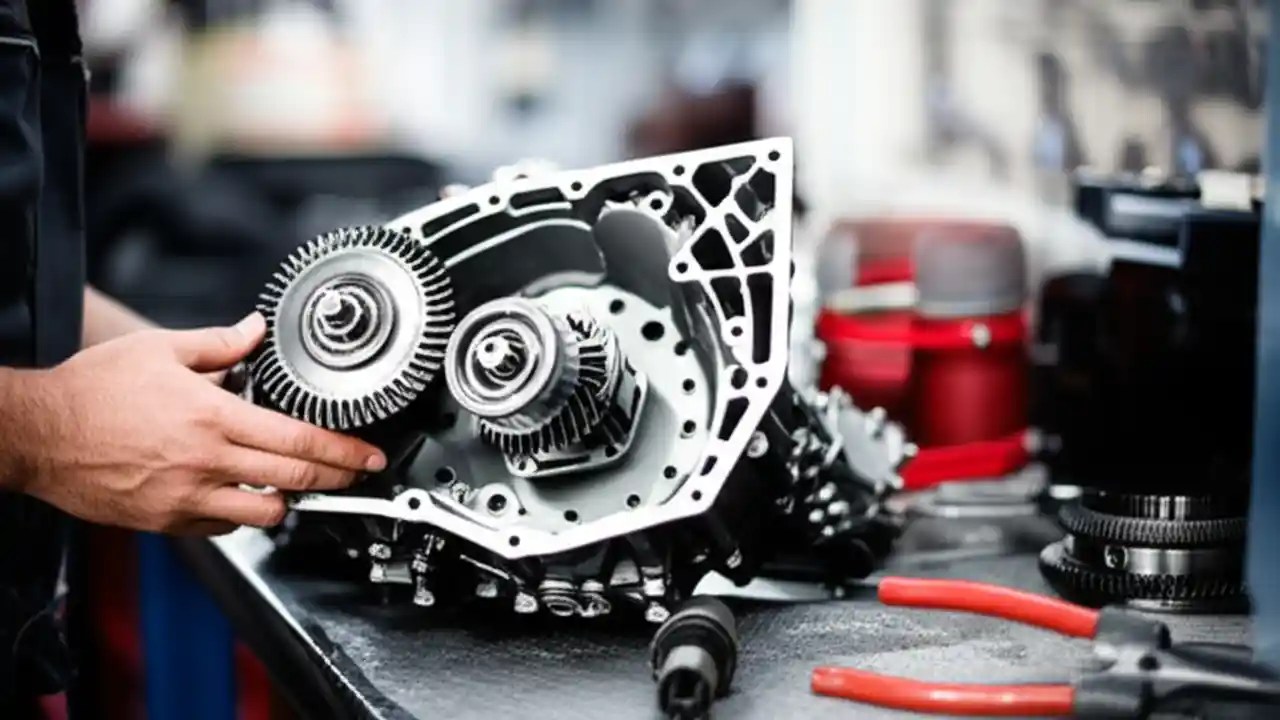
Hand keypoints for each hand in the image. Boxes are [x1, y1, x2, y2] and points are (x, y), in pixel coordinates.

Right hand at [14, 313, 385, 534]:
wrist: (38, 434)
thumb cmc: (93, 390)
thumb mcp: (160, 350)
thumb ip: (219, 343)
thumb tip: (256, 329)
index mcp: (213, 416)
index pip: (298, 439)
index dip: (343, 450)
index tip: (367, 455)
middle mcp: (205, 461)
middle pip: (294, 479)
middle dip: (336, 480)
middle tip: (356, 475)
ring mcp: (186, 498)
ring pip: (264, 513)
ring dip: (287, 500)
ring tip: (292, 483)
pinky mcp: (167, 522)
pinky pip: (223, 528)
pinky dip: (241, 514)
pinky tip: (240, 494)